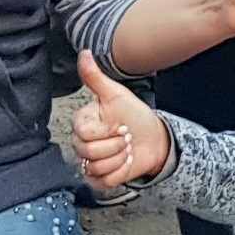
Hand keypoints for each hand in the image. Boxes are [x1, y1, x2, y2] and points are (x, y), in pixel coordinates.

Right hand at [67, 50, 170, 192]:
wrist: (153, 138)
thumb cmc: (134, 116)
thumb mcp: (117, 95)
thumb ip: (96, 77)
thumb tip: (84, 52)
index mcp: (82, 123)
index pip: (83, 133)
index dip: (106, 131)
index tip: (121, 124)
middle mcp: (81, 143)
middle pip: (88, 152)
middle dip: (116, 145)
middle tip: (127, 137)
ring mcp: (88, 162)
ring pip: (96, 168)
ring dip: (119, 159)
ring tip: (127, 150)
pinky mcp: (98, 179)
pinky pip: (103, 182)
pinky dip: (120, 173)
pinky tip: (126, 162)